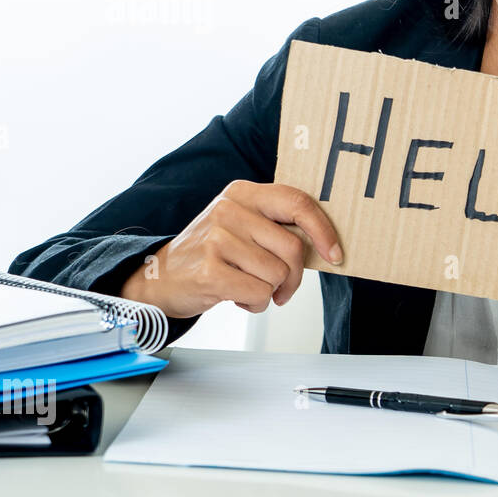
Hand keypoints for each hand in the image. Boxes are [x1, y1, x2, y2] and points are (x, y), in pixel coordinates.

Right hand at [119, 180, 342, 316]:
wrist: (161, 277)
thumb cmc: (213, 254)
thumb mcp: (243, 226)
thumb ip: (277, 226)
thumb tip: (326, 245)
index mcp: (244, 193)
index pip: (298, 203)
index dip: (324, 231)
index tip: (335, 255)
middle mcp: (229, 209)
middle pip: (293, 247)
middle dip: (294, 277)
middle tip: (281, 287)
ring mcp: (217, 238)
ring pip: (278, 275)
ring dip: (270, 291)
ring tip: (246, 286)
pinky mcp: (210, 269)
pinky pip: (259, 293)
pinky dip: (255, 303)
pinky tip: (237, 296)